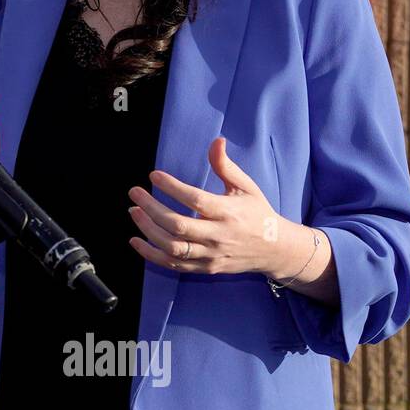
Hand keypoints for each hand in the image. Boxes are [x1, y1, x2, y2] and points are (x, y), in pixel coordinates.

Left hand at [127, 136, 284, 275]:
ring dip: (148, 230)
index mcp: (228, 213)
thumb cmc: (257, 213)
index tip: (154, 176)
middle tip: (134, 193)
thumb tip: (216, 141)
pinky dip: (151, 254)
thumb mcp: (245, 187)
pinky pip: (173, 265)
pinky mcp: (205, 268)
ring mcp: (210, 255)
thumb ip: (225, 166)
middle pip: (178, 225)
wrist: (274, 250)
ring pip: (172, 247)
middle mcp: (218, 236)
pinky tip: (136, 241)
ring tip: (134, 212)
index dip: (172, 187)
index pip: (195, 200)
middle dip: (151, 209)